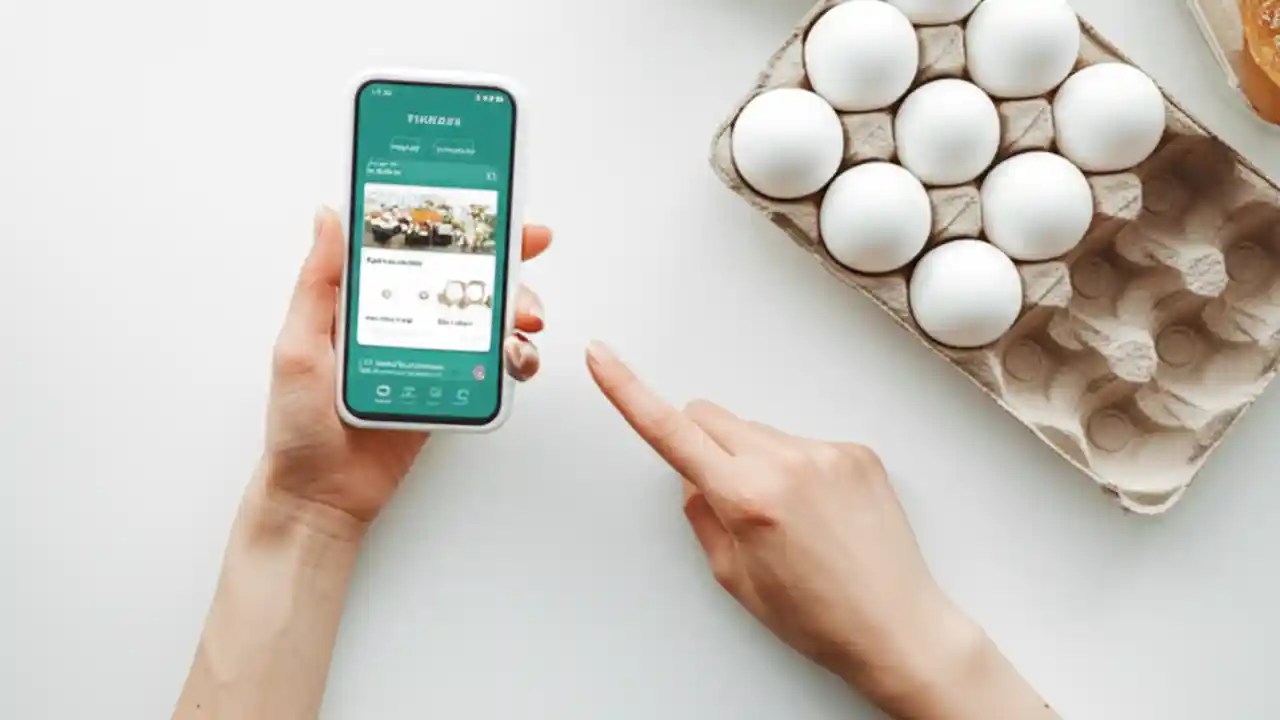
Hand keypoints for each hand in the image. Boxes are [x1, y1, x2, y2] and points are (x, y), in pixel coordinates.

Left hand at [262, 208, 550, 525]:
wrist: (321, 496)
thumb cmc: (297, 424)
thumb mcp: (297, 344)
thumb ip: (317, 282)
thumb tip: (329, 215)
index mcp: (366, 300)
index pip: (417, 247)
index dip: (455, 223)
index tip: (492, 207)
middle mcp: (405, 321)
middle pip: (465, 277)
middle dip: (505, 260)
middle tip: (529, 253)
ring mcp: (431, 355)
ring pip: (488, 319)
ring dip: (516, 311)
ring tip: (523, 322)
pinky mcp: (450, 389)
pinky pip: (492, 367)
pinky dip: (514, 360)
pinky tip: (513, 360)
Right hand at [586, 342, 1052, 718]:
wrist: (897, 626)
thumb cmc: (820, 617)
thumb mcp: (735, 577)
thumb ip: (702, 514)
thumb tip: (691, 476)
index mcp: (748, 497)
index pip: (670, 431)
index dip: (627, 390)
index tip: (602, 357)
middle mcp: (787, 463)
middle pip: (711, 417)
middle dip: (700, 442)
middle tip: (720, 490)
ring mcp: (826, 452)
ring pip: (758, 432)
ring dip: (754, 460)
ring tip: (787, 518)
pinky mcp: (856, 451)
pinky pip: (802, 443)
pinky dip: (797, 468)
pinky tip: (819, 512)